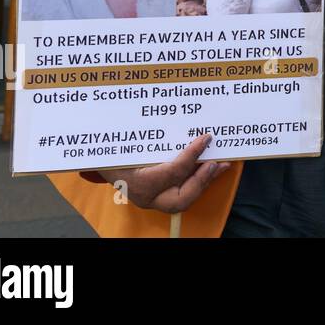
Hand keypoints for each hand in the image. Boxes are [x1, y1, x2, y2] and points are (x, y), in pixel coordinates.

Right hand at [98, 133, 230, 212]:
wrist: (101, 160)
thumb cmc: (115, 148)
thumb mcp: (131, 140)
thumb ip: (154, 137)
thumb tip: (182, 124)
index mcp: (138, 181)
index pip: (173, 172)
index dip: (192, 155)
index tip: (205, 138)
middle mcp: (146, 196)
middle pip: (181, 199)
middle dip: (202, 181)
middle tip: (216, 163)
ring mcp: (152, 199)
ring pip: (184, 199)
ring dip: (205, 181)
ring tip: (223, 165)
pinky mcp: (159, 196)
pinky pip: (182, 193)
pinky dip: (198, 181)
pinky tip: (212, 168)